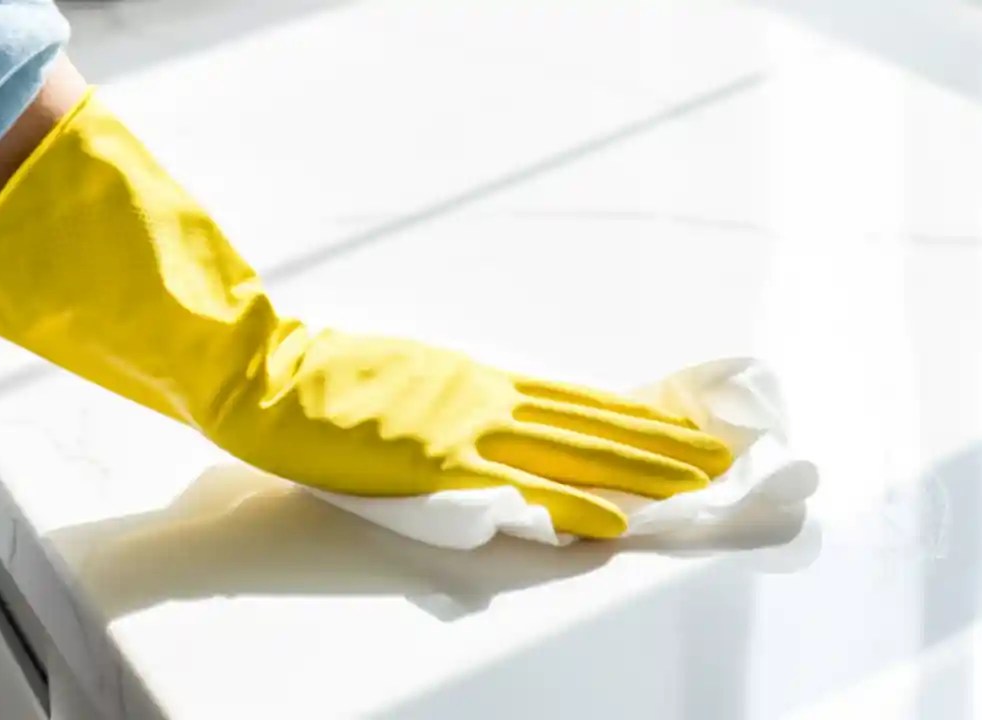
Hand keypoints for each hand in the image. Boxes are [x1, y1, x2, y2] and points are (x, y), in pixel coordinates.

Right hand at [206, 329, 733, 537]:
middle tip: (716, 456)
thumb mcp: (409, 373)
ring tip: (695, 482)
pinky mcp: (438, 465)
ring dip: (640, 471)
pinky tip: (617, 518)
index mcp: (480, 379)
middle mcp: (489, 399)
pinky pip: (521, 492)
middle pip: (593, 424)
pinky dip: (574, 506)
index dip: (632, 418)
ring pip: (576, 453)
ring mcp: (467, 431)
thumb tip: (497, 411)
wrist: (266, 374)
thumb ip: (458, 396)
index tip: (675, 428)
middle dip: (659, 444)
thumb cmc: (324, 377)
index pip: (577, 402)